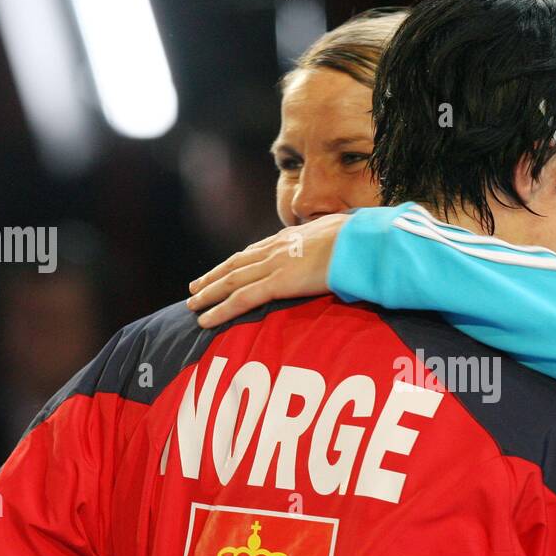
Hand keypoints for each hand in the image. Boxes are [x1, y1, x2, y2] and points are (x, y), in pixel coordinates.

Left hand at [186, 213, 349, 328]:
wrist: (363, 241)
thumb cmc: (361, 240)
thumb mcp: (342, 235)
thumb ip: (333, 245)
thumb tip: (342, 253)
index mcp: (291, 238)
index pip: (256, 251)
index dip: (237, 262)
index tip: (223, 269)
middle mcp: (276, 249)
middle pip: (236, 264)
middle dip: (213, 277)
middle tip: (195, 288)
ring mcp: (274, 265)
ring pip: (231, 281)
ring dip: (209, 293)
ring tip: (193, 304)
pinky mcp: (278, 283)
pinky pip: (241, 299)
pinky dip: (220, 310)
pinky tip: (206, 320)